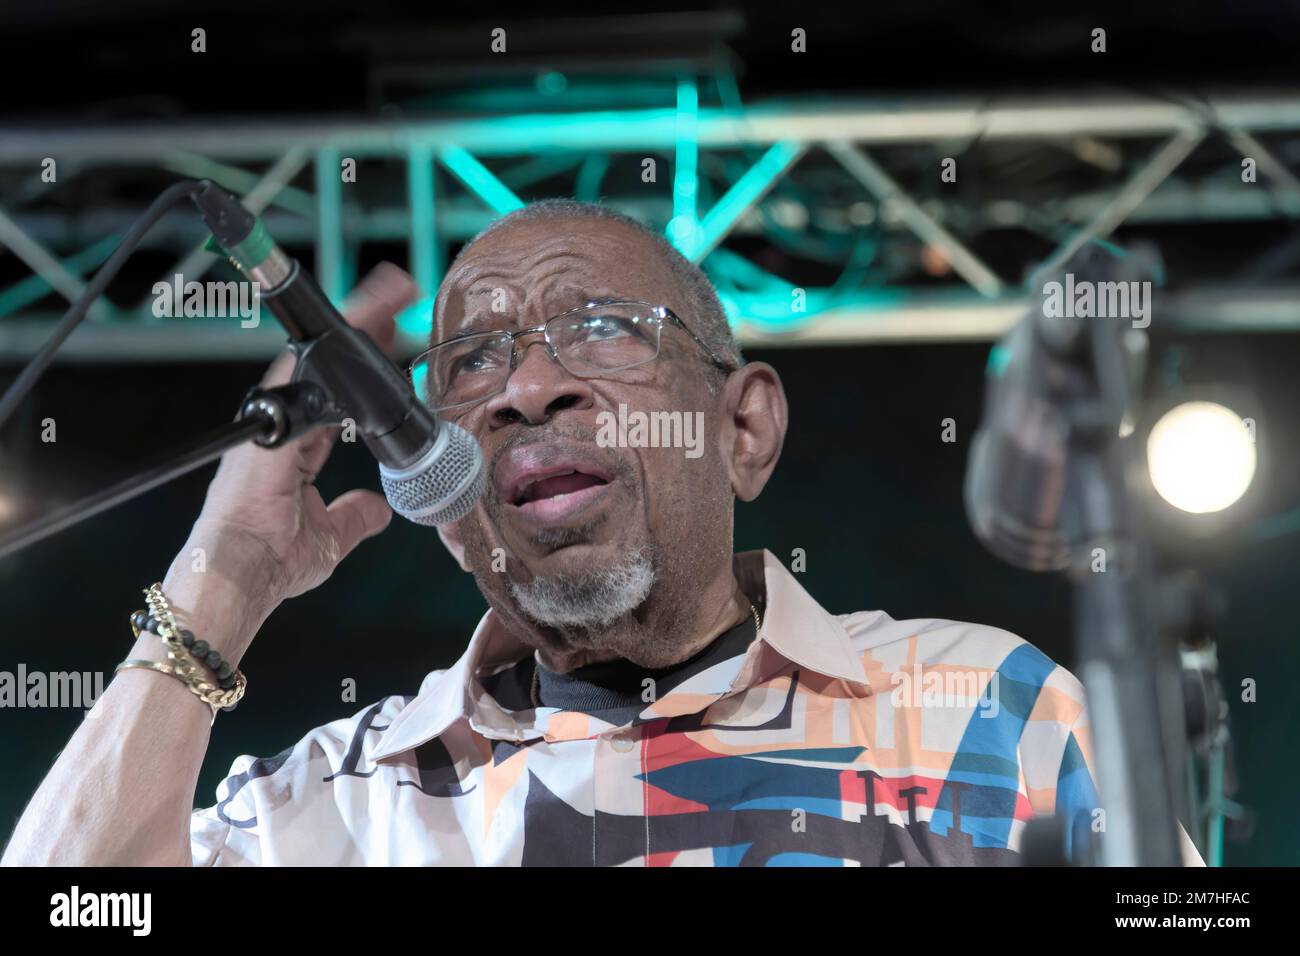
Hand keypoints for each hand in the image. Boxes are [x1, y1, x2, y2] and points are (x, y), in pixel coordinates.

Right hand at [185, 262, 418, 608]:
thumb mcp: (329, 539)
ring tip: (387, 293)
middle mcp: (278, 434)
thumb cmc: (269, 564)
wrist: (238, 578)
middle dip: (359, 333)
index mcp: (290, 455)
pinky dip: (325, 353)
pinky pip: (297, 380)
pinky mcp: (266, 431)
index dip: (360, 377)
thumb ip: (354, 518)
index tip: (389, 348)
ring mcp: (269, 429)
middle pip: (323, 370)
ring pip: (312, 363)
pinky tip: (359, 320)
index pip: (333, 403)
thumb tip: (378, 510)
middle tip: (394, 298)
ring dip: (350, 328)